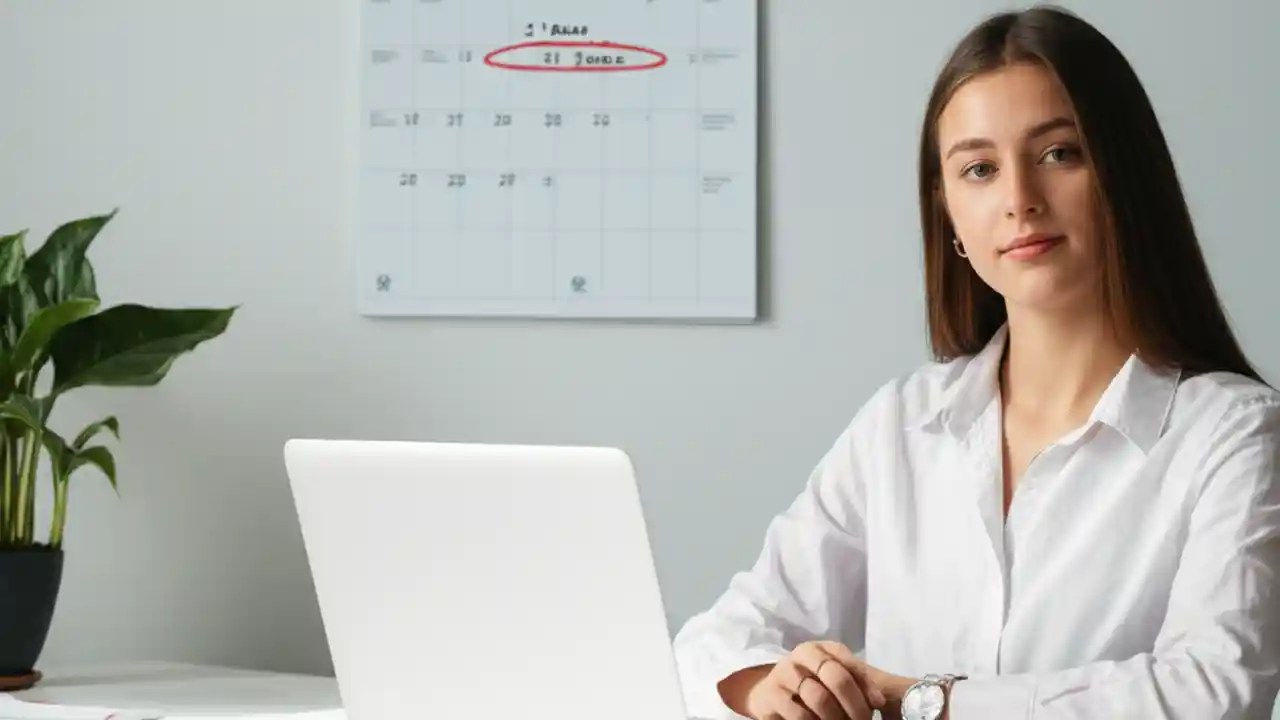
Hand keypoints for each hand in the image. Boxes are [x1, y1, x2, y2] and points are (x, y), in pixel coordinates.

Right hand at [728, 640, 885, 719]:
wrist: (770, 694)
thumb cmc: (810, 685)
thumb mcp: (833, 679)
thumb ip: (857, 683)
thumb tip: (878, 701)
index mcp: (820, 648)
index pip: (848, 661)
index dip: (866, 684)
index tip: (878, 705)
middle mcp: (800, 655)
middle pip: (836, 677)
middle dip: (854, 704)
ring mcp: (783, 674)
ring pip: (819, 698)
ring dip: (836, 718)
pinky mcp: (771, 695)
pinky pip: (799, 714)